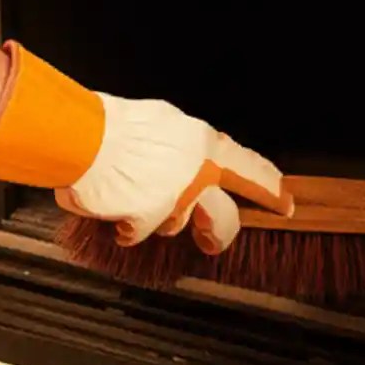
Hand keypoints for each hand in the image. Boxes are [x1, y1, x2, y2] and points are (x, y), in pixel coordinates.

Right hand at [0, 41, 293, 252]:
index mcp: (203, 144)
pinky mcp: (147, 220)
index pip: (249, 169)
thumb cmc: (112, 127)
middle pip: (223, 218)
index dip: (271, 189)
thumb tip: (198, 167)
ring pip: (174, 225)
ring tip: (128, 192)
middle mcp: (196, 173)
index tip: (286, 203)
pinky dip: (123, 224)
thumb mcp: (162, 124)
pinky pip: (139, 233)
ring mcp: (173, 200)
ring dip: (152, 217)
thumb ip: (186, 150)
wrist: (79, 137)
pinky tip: (112, 203)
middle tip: (211, 240)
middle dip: (217, 233)